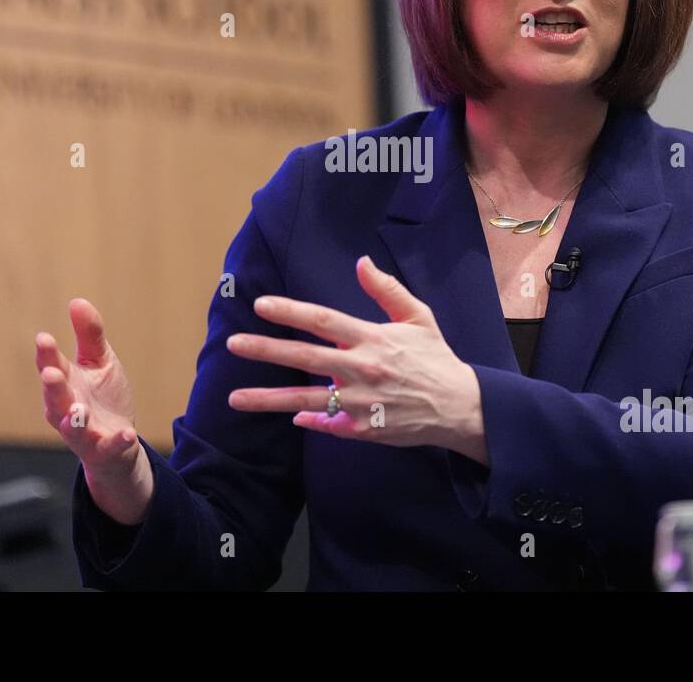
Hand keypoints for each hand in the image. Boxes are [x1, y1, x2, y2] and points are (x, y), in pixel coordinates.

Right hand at [35, 300, 151, 520]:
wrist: (118, 443)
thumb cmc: (103, 399)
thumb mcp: (100, 362)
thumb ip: (89, 335)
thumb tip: (77, 300)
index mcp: (66, 384)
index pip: (52, 366)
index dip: (46, 354)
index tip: (44, 338)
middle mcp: (68, 408)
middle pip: (56, 398)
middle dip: (52, 386)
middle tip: (50, 373)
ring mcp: (85, 432)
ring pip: (73, 427)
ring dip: (73, 420)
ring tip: (77, 410)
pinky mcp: (104, 449)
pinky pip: (109, 446)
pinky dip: (117, 441)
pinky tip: (127, 434)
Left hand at [225, 255, 484, 457]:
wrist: (459, 407)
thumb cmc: (436, 358)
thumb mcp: (419, 317)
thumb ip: (387, 290)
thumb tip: (361, 262)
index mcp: (373, 338)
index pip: (324, 320)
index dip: (291, 312)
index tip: (262, 305)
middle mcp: (362, 369)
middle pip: (305, 357)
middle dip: (266, 350)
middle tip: (233, 344)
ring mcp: (360, 402)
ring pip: (306, 398)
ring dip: (268, 399)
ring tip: (234, 397)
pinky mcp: (363, 428)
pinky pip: (327, 423)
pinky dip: (309, 419)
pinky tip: (290, 416)